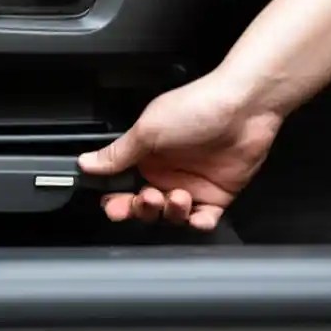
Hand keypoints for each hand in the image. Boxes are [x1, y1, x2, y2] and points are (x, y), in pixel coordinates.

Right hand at [77, 72, 283, 228]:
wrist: (243, 107)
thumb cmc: (197, 107)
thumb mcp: (148, 130)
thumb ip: (118, 153)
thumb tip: (86, 162)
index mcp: (146, 157)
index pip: (122, 187)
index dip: (116, 200)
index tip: (113, 205)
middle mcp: (166, 173)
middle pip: (145, 207)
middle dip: (141, 209)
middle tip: (145, 200)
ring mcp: (192, 184)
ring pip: (171, 216)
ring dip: (169, 213)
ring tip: (177, 196)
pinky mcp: (217, 194)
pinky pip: (203, 219)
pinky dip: (198, 223)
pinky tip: (195, 217)